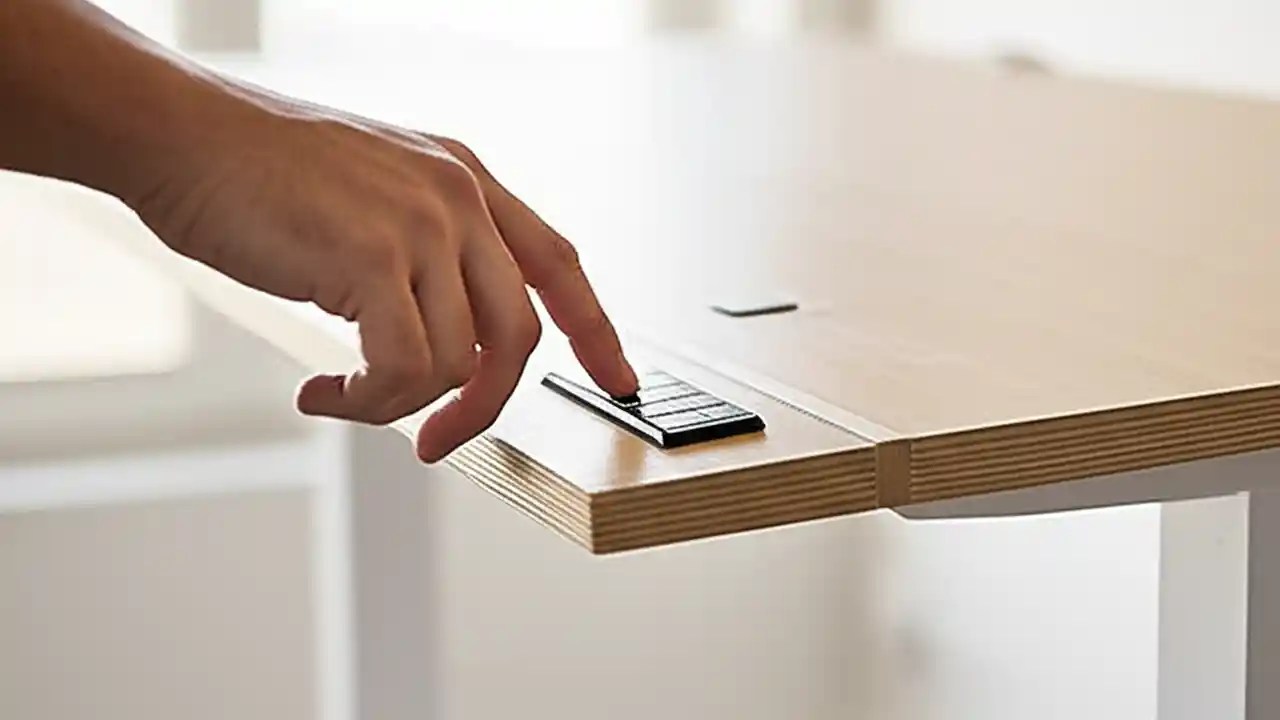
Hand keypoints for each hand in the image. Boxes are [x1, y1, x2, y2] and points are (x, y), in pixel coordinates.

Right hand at [127, 83, 637, 461]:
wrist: (183, 136)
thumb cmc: (261, 173)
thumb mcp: (373, 195)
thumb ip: (424, 253)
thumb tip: (448, 349)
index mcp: (465, 181)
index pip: (558, 262)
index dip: (595, 327)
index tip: (618, 378)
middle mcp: (458, 198)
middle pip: (519, 335)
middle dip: (485, 405)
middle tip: (437, 442)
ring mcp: (422, 225)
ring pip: (457, 363)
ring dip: (395, 403)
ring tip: (341, 393)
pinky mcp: (374, 257)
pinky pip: (403, 369)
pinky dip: (366, 402)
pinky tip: (323, 393)